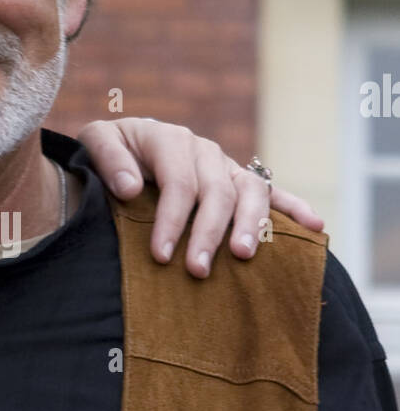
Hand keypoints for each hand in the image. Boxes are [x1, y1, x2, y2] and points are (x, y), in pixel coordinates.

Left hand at [78, 118, 323, 278]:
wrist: (123, 149)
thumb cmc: (109, 153)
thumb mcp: (95, 144)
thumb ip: (107, 159)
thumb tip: (130, 187)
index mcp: (168, 139)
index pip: (178, 180)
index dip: (171, 219)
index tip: (160, 255)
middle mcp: (203, 151)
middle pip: (217, 190)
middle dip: (208, 232)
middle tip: (197, 270)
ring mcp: (226, 166)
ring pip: (250, 191)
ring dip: (251, 224)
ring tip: (244, 255)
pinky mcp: (240, 182)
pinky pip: (272, 193)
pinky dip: (294, 208)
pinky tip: (314, 226)